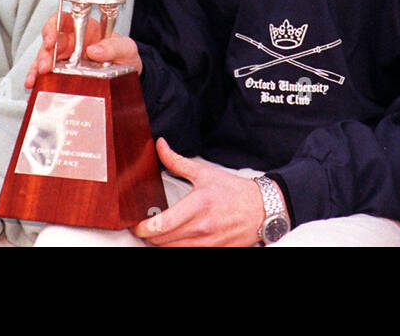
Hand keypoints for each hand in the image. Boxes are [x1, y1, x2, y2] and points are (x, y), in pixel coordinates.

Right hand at [25, 13, 141, 86]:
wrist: (131, 75)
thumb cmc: (126, 56)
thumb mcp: (127, 48)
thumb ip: (114, 46)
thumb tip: (95, 50)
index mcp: (86, 29)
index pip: (64, 20)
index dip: (53, 25)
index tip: (51, 38)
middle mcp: (73, 42)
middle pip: (51, 41)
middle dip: (44, 52)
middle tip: (45, 65)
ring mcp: (67, 58)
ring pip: (45, 57)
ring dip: (38, 66)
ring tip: (36, 77)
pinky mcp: (64, 73)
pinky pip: (47, 74)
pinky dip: (38, 78)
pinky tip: (33, 84)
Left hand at [131, 139, 263, 246]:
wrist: (262, 208)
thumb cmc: (235, 192)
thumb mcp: (204, 173)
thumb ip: (177, 161)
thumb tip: (160, 146)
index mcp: (198, 206)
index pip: (161, 225)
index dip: (142, 227)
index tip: (136, 223)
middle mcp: (202, 227)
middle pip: (161, 241)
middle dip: (149, 234)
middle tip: (146, 225)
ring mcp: (208, 243)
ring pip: (171, 250)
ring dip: (162, 242)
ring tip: (161, 231)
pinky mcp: (214, 251)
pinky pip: (187, 254)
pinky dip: (178, 247)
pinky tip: (178, 238)